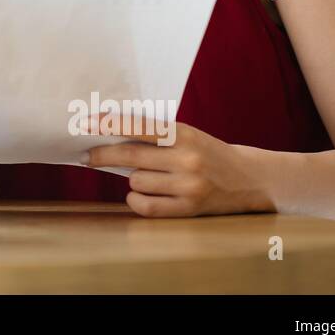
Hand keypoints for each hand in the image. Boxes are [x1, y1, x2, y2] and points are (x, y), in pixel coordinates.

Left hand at [83, 120, 274, 217]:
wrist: (249, 178)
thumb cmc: (206, 152)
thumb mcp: (185, 134)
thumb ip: (153, 135)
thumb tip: (108, 136)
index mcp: (184, 133)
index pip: (137, 126)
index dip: (108, 125)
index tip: (85, 124)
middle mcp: (187, 159)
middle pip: (130, 157)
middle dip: (102, 155)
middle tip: (85, 156)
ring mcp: (189, 186)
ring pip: (137, 182)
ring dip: (132, 179)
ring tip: (142, 176)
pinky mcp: (190, 210)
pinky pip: (147, 207)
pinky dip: (136, 200)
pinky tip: (138, 194)